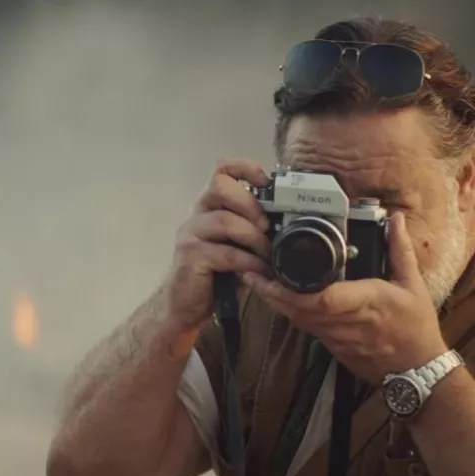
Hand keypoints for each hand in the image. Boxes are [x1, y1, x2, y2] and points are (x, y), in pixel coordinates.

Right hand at [162, 158, 272, 332]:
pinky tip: (259, 271)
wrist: (185, 307)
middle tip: (267, 226)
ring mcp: (191, 235)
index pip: (222, 170)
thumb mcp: (238, 247)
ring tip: (267, 254)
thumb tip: (289, 223)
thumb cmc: (216, 275)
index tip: (267, 183)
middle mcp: (197, 215)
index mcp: (210, 206)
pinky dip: (249, 263)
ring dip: (254, 237)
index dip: (246, 168)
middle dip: (250, 204)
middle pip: (220, 186)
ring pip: (225, 220)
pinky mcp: (191, 258)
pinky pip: (226, 253)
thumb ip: (253, 229)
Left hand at [242, 212, 448, 383]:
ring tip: (255, 279)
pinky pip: (303, 326)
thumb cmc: (415, 327)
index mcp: (366, 302)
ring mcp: (334, 336)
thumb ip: (400, 250)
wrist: (414, 370)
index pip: (325, 298)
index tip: (278, 273)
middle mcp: (344, 321)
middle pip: (299, 308)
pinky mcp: (330, 345)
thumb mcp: (413, 285)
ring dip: (274, 300)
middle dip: (273, 291)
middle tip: (251, 270)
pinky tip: (275, 296)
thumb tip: (396, 219)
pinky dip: (287, 310)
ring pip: (296, 318)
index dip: (296, 290)